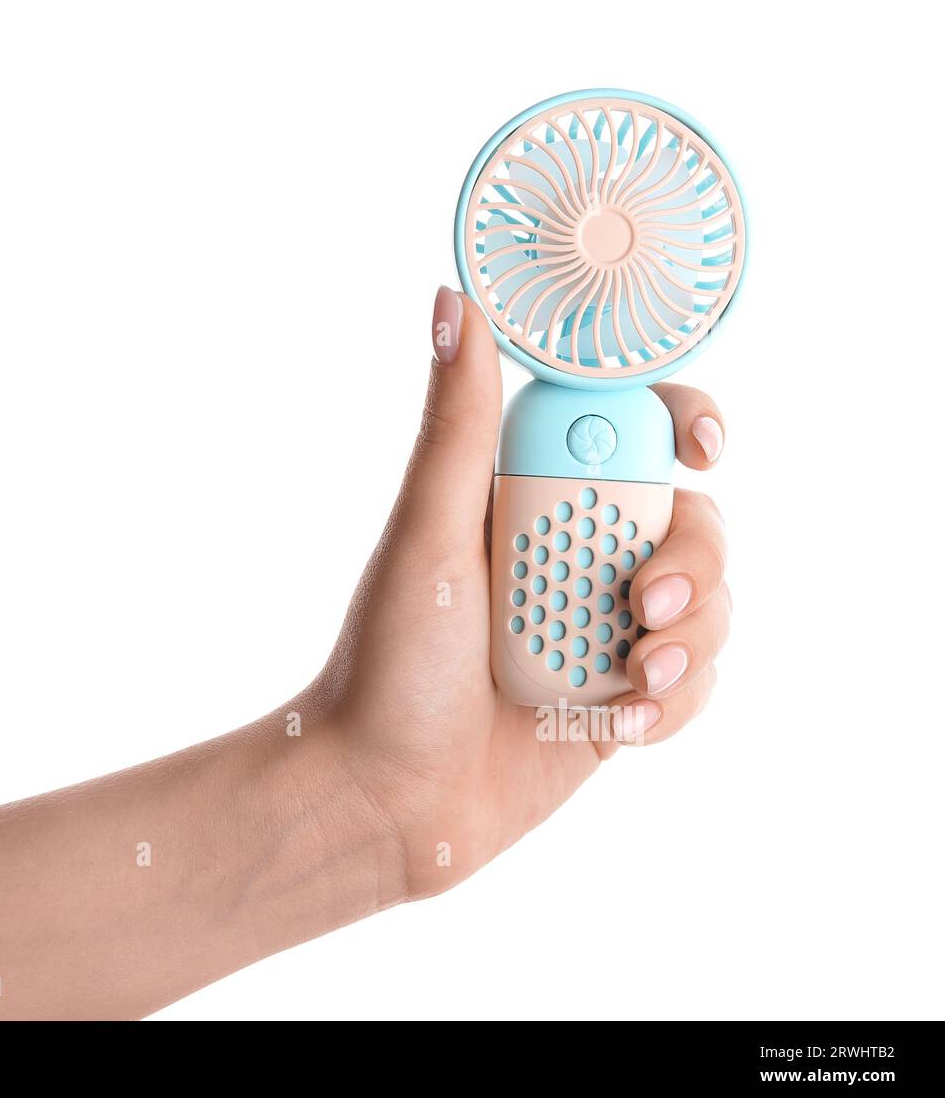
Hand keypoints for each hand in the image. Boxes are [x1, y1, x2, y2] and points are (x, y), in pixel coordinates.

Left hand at [308, 286, 730, 902]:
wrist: (388, 800)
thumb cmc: (390, 665)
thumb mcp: (428, 533)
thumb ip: (458, 423)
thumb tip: (453, 297)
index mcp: (525, 496)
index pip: (629, 429)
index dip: (683, 421)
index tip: (703, 443)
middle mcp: (573, 551)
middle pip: (691, 517)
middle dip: (693, 561)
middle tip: (646, 603)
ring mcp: (602, 625)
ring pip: (710, 601)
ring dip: (691, 639)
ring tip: (630, 680)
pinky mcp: (624, 697)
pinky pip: (697, 680)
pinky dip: (673, 701)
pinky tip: (619, 726)